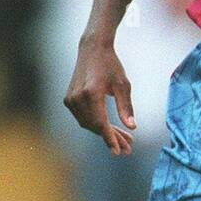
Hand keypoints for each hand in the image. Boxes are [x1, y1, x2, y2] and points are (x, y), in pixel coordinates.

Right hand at [64, 36, 135, 154]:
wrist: (92, 50)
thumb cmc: (111, 65)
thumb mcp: (123, 84)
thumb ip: (126, 107)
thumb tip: (132, 127)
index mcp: (91, 92)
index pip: (100, 122)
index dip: (109, 138)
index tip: (118, 151)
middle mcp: (77, 97)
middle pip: (94, 125)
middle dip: (111, 138)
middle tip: (127, 148)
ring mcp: (70, 99)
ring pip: (88, 124)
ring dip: (104, 133)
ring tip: (123, 140)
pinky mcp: (69, 99)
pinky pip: (83, 118)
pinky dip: (96, 125)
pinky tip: (110, 129)